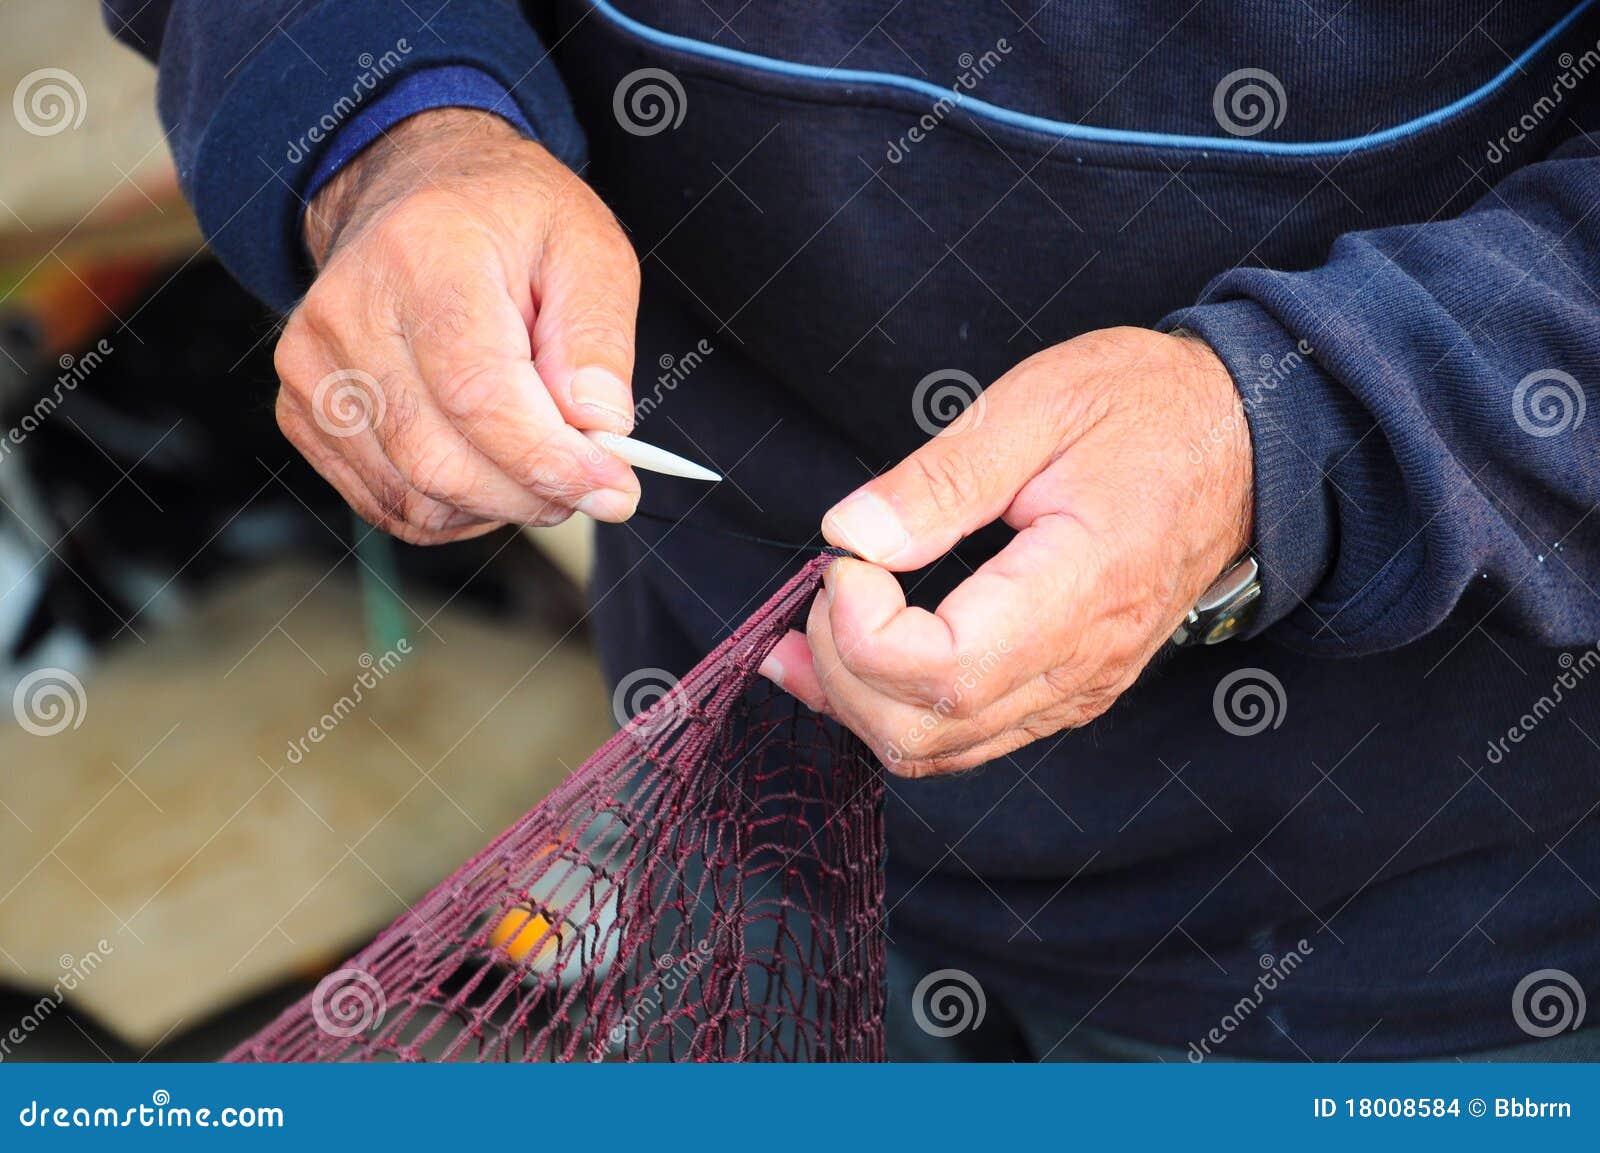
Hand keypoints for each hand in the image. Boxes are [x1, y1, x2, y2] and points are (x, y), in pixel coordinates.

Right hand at [273, 108, 641, 544]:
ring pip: (413, 495)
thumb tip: (600, 431)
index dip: (548, 460)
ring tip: (539, 463)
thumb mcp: (588, 250)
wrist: (411, 188)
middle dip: (531, 494)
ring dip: (496, 505)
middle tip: (589, 484)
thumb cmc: (509, 221)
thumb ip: (599, 342)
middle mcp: (351, 312)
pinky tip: (488, 469)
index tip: (613, 489)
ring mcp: (312, 365)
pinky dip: (452, 509)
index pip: (477, 395)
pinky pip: (385, 502)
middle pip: (439, 461)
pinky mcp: (303, 409)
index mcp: (425, 255)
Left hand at [761, 327, 1253, 776]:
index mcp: (1084, 586)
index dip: (862, 631)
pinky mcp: (1066, 690)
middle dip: (841, 673)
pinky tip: (849, 655)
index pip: (945, 672)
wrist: (1244, 441)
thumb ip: (942, 477)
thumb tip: (852, 533)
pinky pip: (962, 737)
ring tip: (808, 628)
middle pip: (925, 734)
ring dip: (854, 701)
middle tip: (827, 585)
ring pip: (936, 753)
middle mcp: (1083, 663)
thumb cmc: (1149, 409)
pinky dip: (890, 708)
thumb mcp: (1040, 403)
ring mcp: (1077, 688)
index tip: (845, 559)